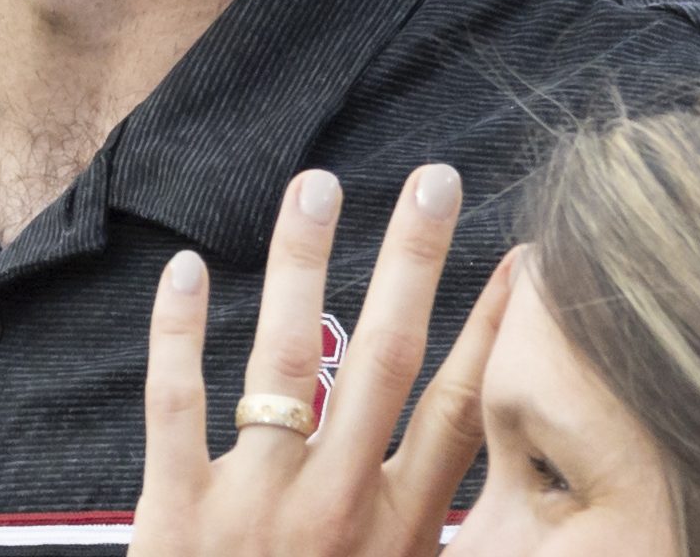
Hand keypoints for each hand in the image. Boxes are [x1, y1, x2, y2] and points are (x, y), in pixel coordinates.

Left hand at [134, 164, 514, 556]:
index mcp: (400, 532)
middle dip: (413, 261)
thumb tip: (486, 484)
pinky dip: (174, 333)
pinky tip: (180, 269)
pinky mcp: (175, 513)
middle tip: (434, 179)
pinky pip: (174, 404)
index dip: (495, 329)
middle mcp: (338, 507)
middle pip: (383, 357)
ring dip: (300, 262)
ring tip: (315, 185)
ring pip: (283, 358)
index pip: (461, 408)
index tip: (525, 259)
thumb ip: (434, 540)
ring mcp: (255, 505)